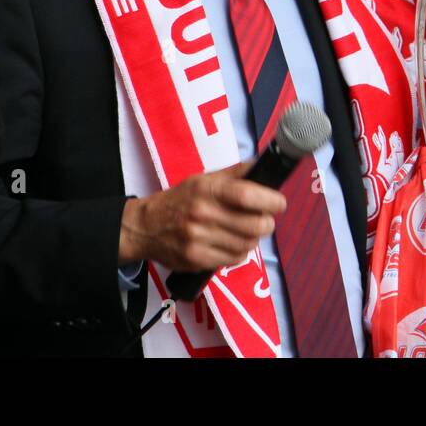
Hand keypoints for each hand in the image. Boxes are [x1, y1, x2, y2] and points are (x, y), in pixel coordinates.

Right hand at [118, 162, 285, 271]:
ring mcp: (199, 238)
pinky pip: (233, 259)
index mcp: (208, 189)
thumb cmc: (180, 199)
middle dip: (266, 223)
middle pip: (253, 225)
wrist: (146, 226)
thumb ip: (234, 174)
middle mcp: (203, 213)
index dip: (271, 200)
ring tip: (247, 232)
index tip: (279, 203)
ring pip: (247, 244)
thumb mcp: (203, 179)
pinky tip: (233, 244)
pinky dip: (239, 253)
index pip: (248, 195)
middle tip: (265, 220)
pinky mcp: (197, 259)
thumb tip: (263, 166)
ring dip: (253, 239)